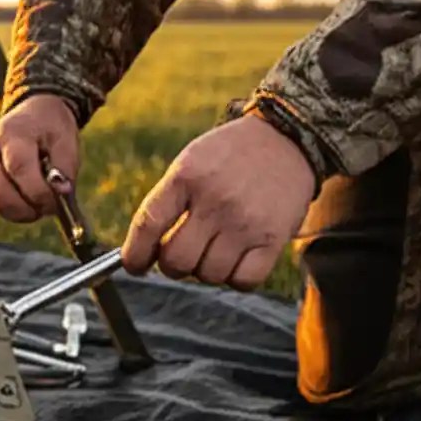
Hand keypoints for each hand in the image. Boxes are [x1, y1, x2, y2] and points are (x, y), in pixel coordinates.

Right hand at [0, 94, 79, 222]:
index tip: (59, 202)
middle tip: (48, 208)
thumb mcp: (67, 140)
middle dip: (26, 210)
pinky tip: (29, 193)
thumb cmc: (52, 127)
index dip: (40, 192)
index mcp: (11, 132)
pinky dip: (16, 206)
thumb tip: (60, 194)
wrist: (34, 112)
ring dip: (21, 211)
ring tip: (40, 199)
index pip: (19, 168)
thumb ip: (66, 168)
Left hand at [120, 113, 314, 289]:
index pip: (148, 224)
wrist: (286, 140)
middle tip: (182, 254)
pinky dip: (236, 278)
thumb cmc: (229, 156)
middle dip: (173, 265)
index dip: (134, 254)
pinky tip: (237, 259)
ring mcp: (245, 222)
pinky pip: (243, 281)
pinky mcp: (273, 239)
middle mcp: (215, 200)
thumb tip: (144, 251)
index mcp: (187, 176)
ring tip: (215, 248)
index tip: (135, 265)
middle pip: (177, 261)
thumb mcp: (190, 162)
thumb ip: (167, 202)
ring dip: (206, 270)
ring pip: (209, 275)